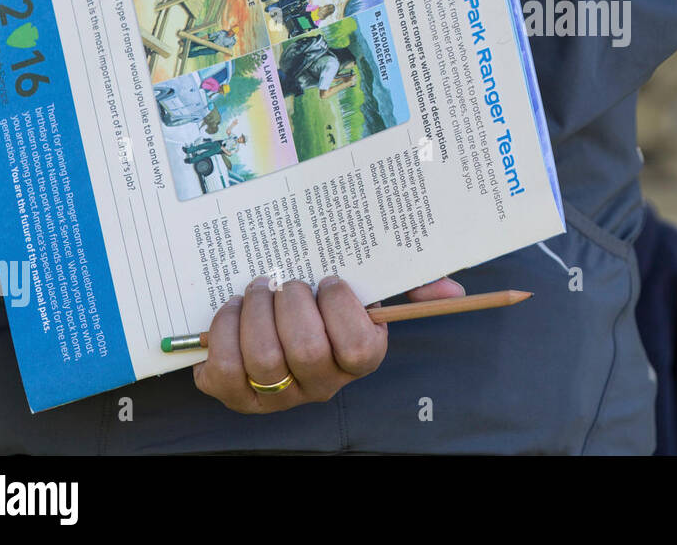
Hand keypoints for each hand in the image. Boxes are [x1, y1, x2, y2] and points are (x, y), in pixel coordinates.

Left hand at [194, 274, 464, 413]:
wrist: (271, 329)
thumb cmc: (326, 305)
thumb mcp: (369, 290)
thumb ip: (413, 285)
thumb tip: (453, 290)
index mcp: (359, 360)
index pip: (358, 347)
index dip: (338, 308)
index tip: (327, 280)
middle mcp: (321, 386)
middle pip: (306, 350)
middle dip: (291, 303)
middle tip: (287, 281)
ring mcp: (278, 397)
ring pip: (262, 358)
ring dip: (255, 311)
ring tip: (258, 290)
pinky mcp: (236, 397)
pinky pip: (223, 369)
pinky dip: (223, 330)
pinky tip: (233, 310)